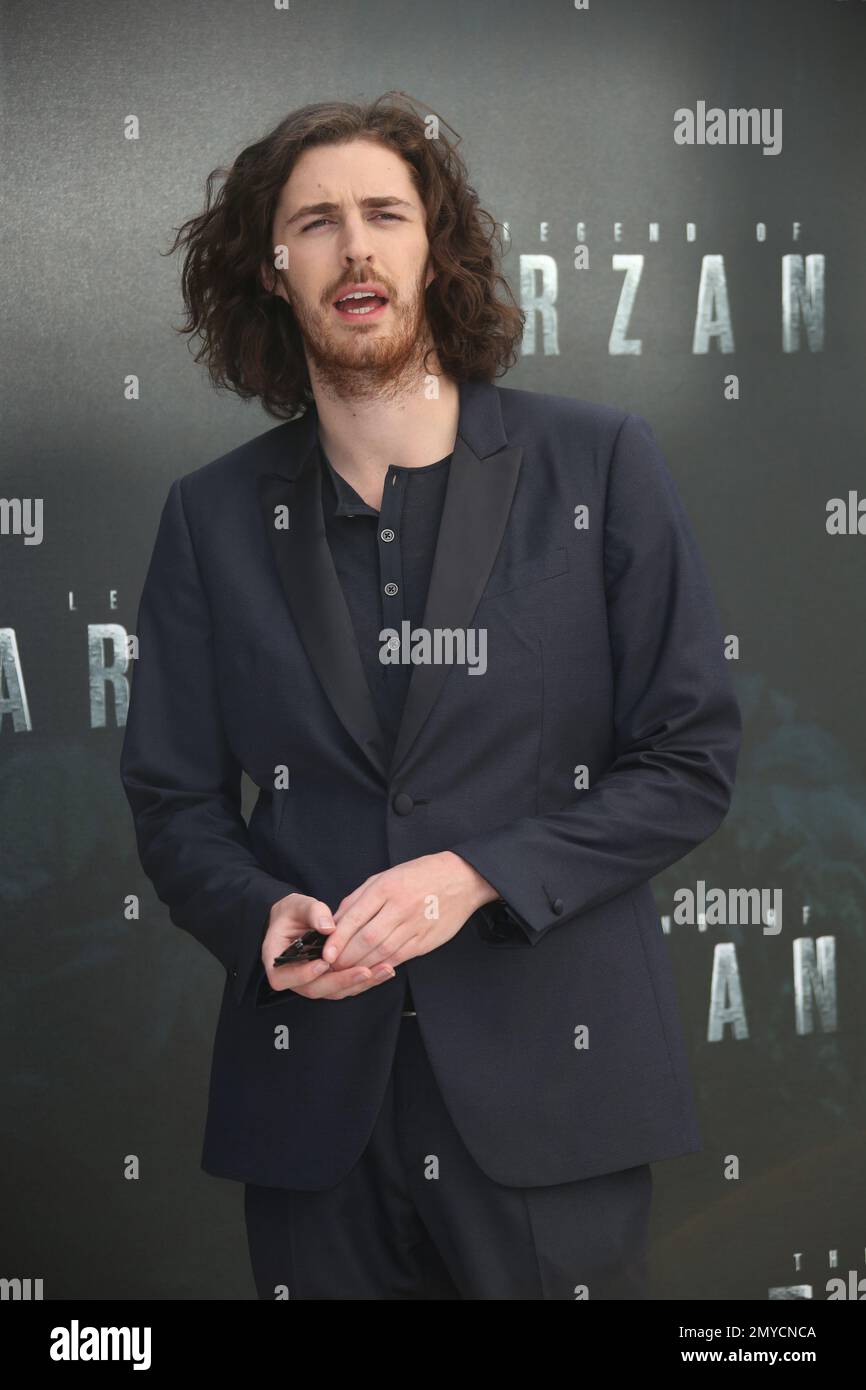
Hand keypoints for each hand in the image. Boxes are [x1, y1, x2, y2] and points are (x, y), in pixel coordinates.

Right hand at [261, 892, 396, 999]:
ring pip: (335, 991)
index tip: (324, 963)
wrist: (298, 919)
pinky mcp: (330, 980)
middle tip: (365, 971)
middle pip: (315, 989)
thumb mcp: (298, 906)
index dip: (304, 974)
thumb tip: (328, 927)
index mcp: (276, 961)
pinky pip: (347, 986)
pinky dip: (366, 980)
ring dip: (360, 983)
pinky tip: (385, 969)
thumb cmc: (294, 912)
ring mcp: (313, 982)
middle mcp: (294, 977)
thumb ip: (313, 912)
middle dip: (342, 981)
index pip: (284, 978)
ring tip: (384, 970)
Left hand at [323, 852, 498, 972]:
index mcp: (386, 887)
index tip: (325, 952)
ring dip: (361, 965)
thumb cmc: (419, 874)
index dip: (338, 938)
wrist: (462, 878)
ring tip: (346, 971)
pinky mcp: (426, 940)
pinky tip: (370, 970)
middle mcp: (400, 907)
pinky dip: (381, 966)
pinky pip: (399, 958)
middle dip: (346, 957)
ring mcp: (415, 925)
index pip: (355, 917)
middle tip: (331, 967)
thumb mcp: (385, 876)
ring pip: (382, 952)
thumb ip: (358, 898)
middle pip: (367, 939)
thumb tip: (334, 921)